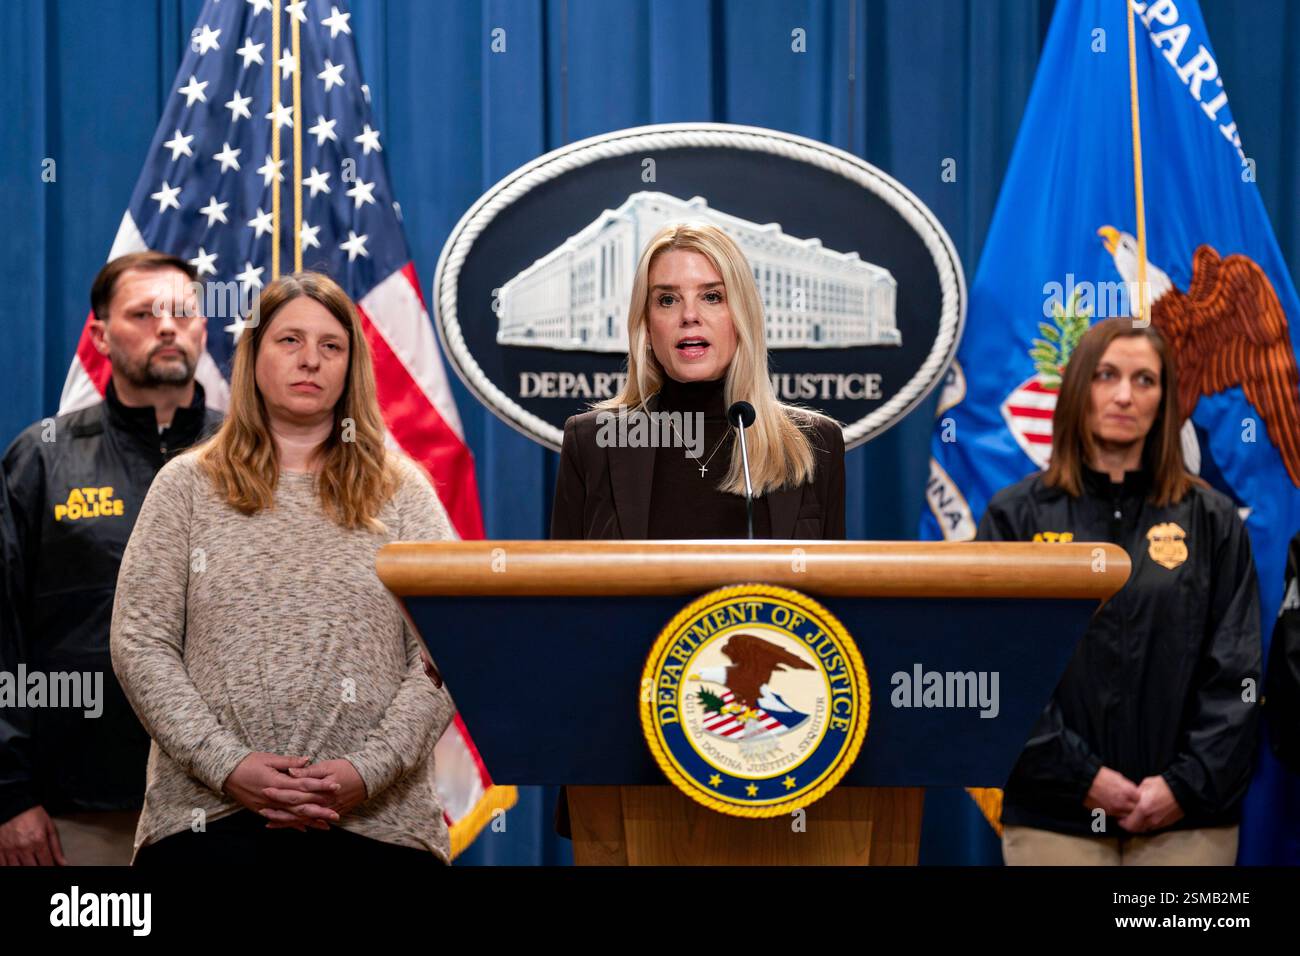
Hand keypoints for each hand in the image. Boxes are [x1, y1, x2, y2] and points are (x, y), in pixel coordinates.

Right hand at [0, 805, 65, 865]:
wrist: (13, 805)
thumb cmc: (33, 815)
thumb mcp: (49, 827)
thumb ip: (56, 846)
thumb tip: (63, 863)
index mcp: (38, 841)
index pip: (46, 863)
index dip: (50, 867)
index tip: (51, 867)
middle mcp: (24, 847)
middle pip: (32, 868)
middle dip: (38, 868)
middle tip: (40, 864)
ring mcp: (10, 849)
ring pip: (17, 868)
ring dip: (24, 868)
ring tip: (29, 863)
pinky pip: (3, 865)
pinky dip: (10, 866)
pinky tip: (17, 864)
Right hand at [223, 752, 338, 831]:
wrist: (225, 773)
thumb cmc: (247, 762)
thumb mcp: (268, 758)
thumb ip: (289, 762)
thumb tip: (307, 760)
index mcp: (276, 782)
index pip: (302, 786)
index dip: (320, 787)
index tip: (335, 787)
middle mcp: (272, 797)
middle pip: (300, 806)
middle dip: (319, 810)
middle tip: (336, 814)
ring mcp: (266, 807)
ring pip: (291, 817)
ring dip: (309, 821)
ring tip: (325, 825)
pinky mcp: (261, 811)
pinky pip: (280, 820)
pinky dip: (292, 825)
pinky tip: (304, 829)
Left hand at [261, 759, 366, 829]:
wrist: (369, 777)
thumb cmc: (348, 768)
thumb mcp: (328, 766)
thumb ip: (308, 772)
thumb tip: (291, 772)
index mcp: (318, 791)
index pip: (294, 793)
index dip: (279, 793)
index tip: (265, 791)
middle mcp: (321, 804)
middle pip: (296, 810)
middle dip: (278, 812)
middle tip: (262, 812)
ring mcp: (327, 811)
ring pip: (303, 820)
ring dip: (287, 822)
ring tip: (271, 823)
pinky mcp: (333, 813)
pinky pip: (314, 822)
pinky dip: (303, 825)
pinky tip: (293, 827)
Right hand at [1083, 766, 1140, 818]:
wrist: (1084, 781)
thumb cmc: (1099, 776)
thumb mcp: (1117, 776)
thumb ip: (1127, 785)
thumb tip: (1132, 791)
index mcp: (1128, 791)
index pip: (1140, 798)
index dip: (1137, 796)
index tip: (1134, 795)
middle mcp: (1124, 802)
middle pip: (1135, 808)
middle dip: (1133, 805)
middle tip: (1130, 801)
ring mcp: (1116, 809)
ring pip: (1127, 815)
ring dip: (1126, 811)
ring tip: (1122, 805)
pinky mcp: (1107, 813)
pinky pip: (1117, 816)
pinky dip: (1117, 813)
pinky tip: (1114, 807)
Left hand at [1117, 775, 1183, 832]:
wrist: (1183, 790)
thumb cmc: (1163, 785)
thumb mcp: (1145, 785)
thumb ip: (1135, 795)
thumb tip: (1130, 799)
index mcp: (1143, 809)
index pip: (1128, 823)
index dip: (1121, 822)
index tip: (1119, 817)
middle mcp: (1150, 819)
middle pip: (1135, 829)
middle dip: (1128, 825)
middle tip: (1125, 819)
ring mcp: (1159, 823)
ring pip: (1144, 829)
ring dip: (1137, 825)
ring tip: (1134, 818)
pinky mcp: (1166, 823)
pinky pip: (1152, 827)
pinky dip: (1146, 824)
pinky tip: (1145, 817)